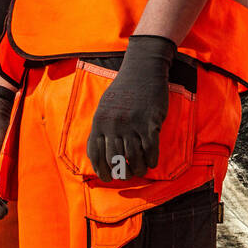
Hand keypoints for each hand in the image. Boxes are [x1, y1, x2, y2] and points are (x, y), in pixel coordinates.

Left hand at [85, 35, 175, 181]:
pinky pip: (150, 148)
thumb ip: (103, 127)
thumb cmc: (124, 89)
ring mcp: (132, 124)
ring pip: (133, 157)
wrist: (143, 70)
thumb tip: (103, 152)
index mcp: (100, 122)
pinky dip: (151, 159)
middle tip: (126, 175)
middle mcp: (113, 125)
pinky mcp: (150, 122)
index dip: (101, 170)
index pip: (96, 154)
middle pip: (115, 159)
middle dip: (121, 172)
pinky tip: (151, 162)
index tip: (108, 177)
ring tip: (140, 171)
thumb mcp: (105, 106)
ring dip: (137, 168)